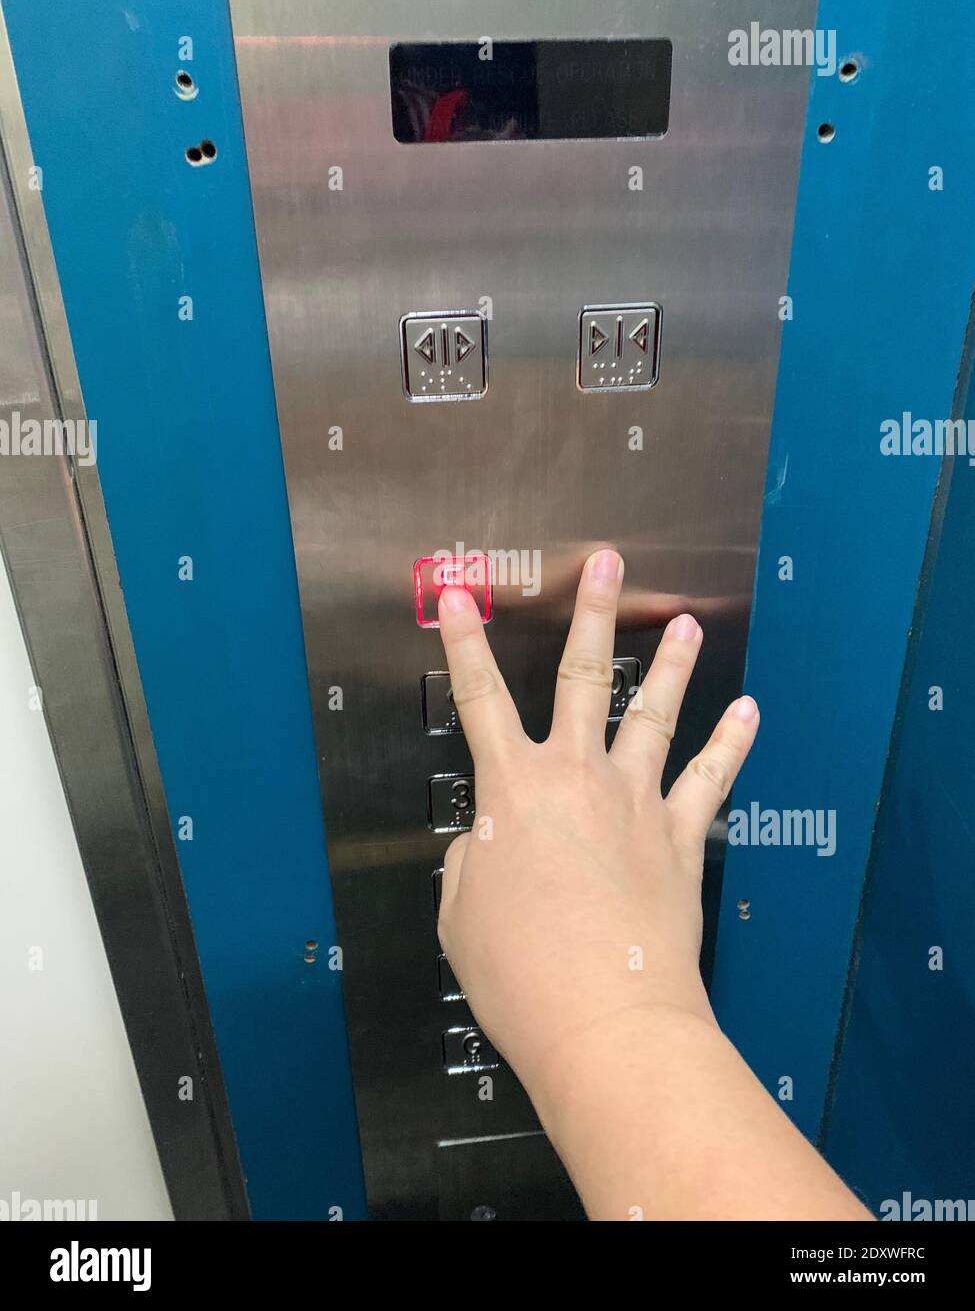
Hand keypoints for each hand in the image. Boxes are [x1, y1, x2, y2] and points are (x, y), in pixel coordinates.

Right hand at [435, 548, 759, 1102]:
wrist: (604, 1017)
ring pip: (655, 714)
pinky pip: (710, 778)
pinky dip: (731, 743)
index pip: (479, 699)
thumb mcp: (459, 912)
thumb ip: (470, 863)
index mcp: (511, 790)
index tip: (459, 596)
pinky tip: (747, 712)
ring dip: (671, 664)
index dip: (464, 644)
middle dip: (593, 614)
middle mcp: (576, 778)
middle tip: (607, 563)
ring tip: (685, 623)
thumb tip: (489, 847)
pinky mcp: (679, 837)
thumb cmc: (520, 973)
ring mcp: (635, 802)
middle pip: (584, 679)